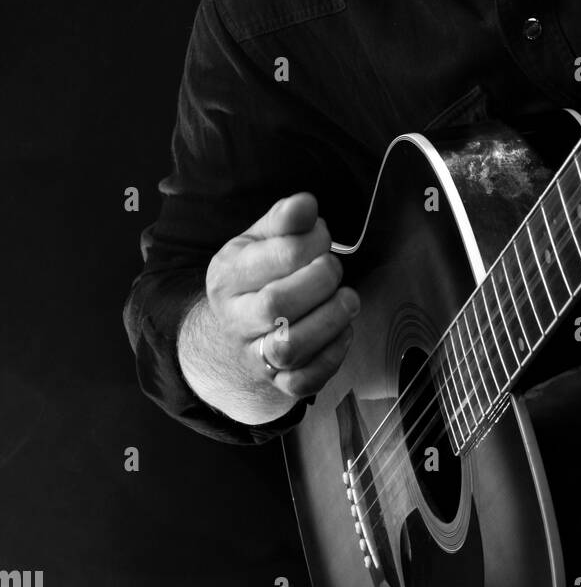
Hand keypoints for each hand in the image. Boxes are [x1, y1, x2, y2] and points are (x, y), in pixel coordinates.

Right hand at [204, 191, 358, 402]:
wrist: (236, 326)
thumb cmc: (258, 272)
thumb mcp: (262, 237)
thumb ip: (284, 219)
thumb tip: (307, 204)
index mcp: (226, 276)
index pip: (275, 258)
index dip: (311, 242)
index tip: (322, 237)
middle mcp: (234, 319)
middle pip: (277, 305)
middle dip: (321, 281)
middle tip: (333, 267)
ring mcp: (253, 355)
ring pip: (290, 347)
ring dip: (331, 320)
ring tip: (347, 299)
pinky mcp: (276, 382)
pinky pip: (303, 382)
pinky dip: (331, 357)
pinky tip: (342, 332)